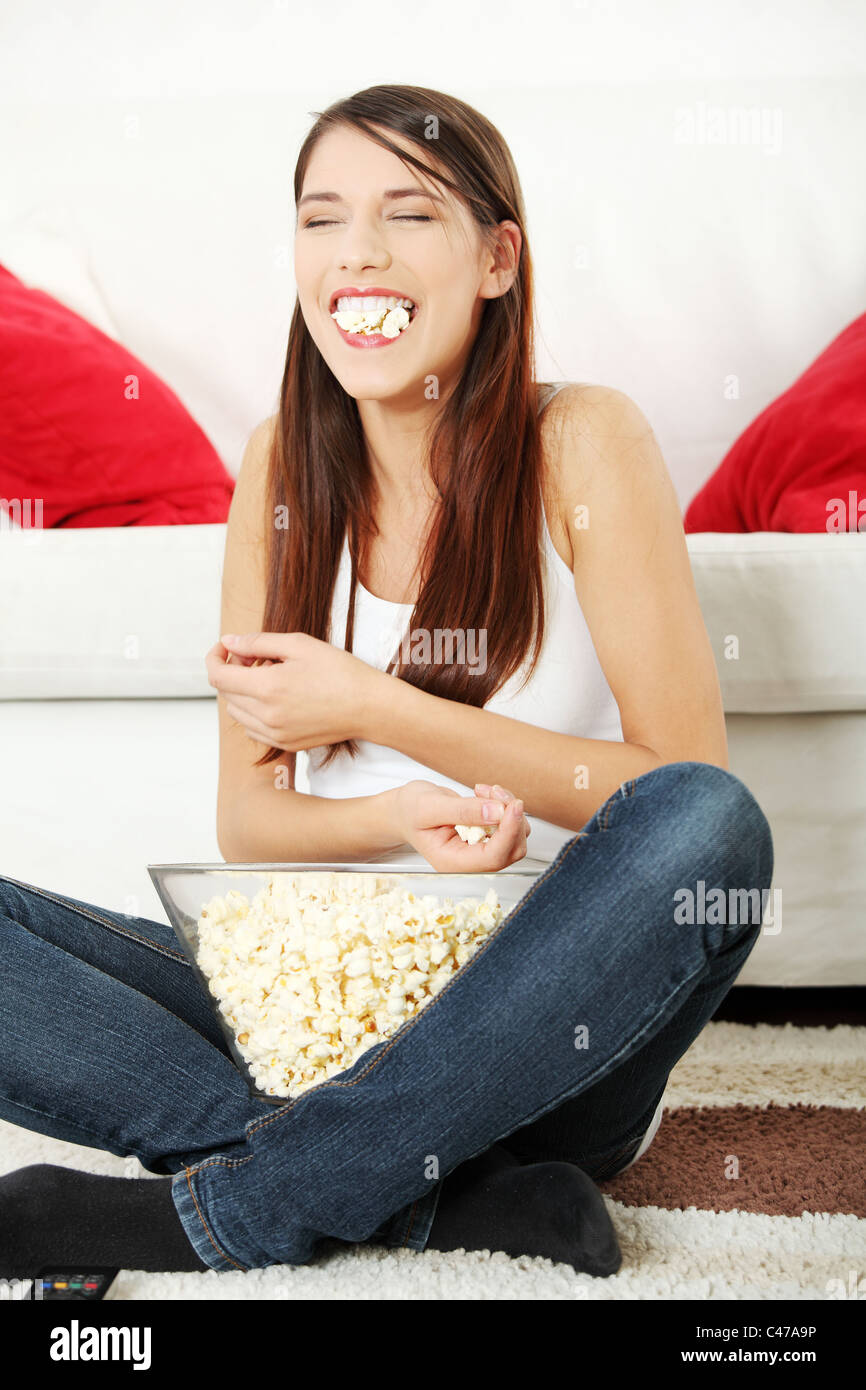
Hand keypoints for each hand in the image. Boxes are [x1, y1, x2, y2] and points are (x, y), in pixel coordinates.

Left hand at [205, 632, 384, 750]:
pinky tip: (277, 698)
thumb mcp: (299, 645)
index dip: (215, 657)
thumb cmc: (339, 671)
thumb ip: (258, 642)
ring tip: (271, 677)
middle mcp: (266, 716)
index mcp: (267, 688)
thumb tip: (228, 642)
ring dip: (242, 692)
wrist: (369, 707)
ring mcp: (274, 734)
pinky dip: (254, 711)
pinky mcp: (284, 744)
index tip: (225, 648)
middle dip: (232, 671)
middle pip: (225, 693)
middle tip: (257, 657)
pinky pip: (252, 728)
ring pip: (236, 712)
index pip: (217, 676)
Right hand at [390, 779, 530, 871]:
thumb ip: (463, 811)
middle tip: (494, 792)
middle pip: (511, 849)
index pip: (493, 856)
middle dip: (511, 818)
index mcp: (452, 862)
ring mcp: (480, 848)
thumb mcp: (429, 807)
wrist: (404, 810)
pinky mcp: (487, 835)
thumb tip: (497, 812)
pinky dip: (504, 805)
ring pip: (515, 836)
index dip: (508, 832)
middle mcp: (470, 859)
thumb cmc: (409, 812)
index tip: (512, 806)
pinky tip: (485, 794)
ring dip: (508, 808)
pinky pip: (509, 824)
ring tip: (486, 790)